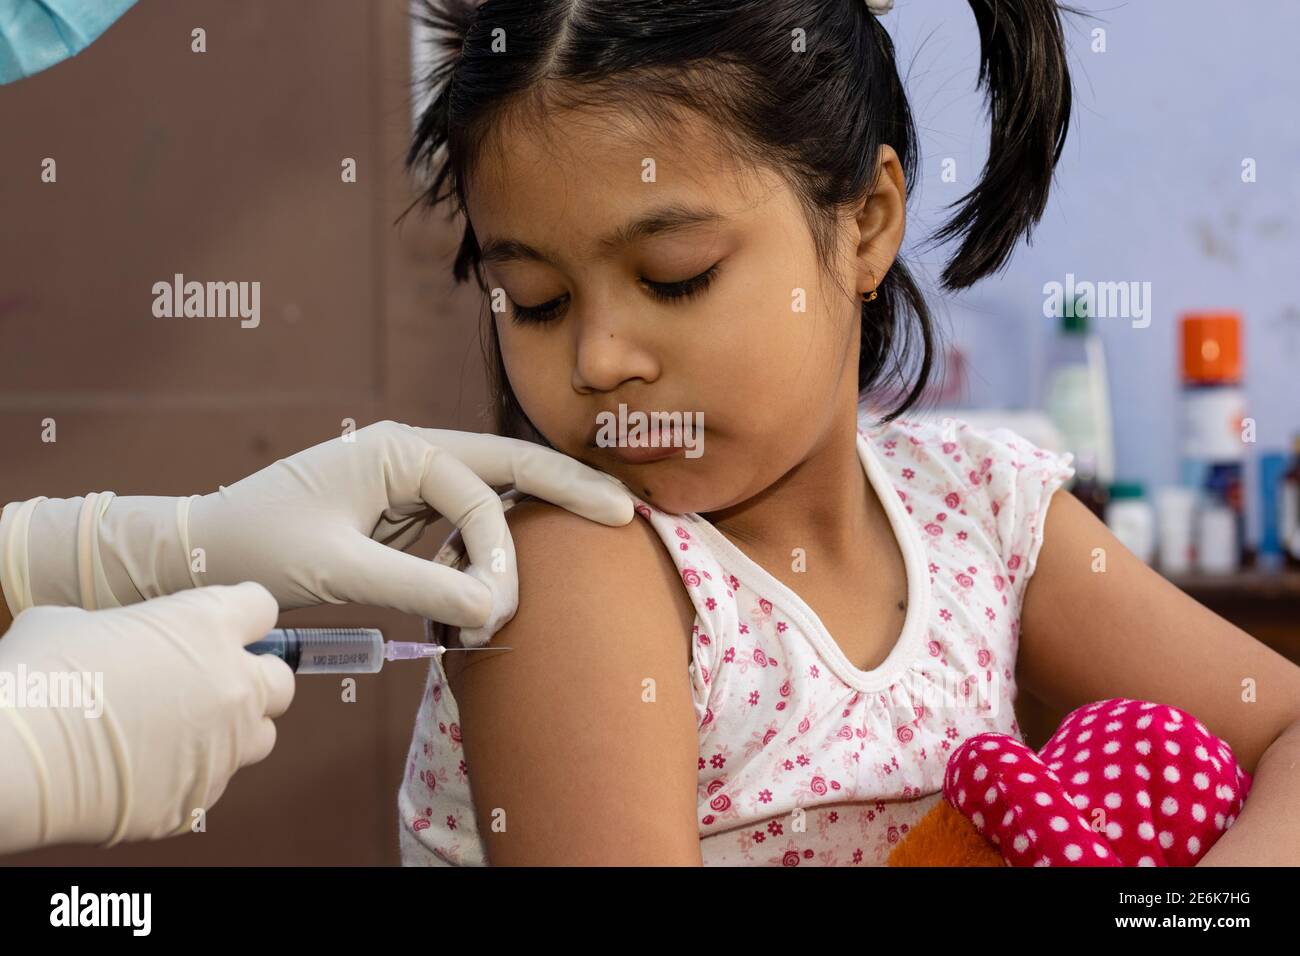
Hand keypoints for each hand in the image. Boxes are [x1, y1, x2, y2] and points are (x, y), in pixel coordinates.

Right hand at [0, 583, 293, 852]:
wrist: (19, 758)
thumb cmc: (40, 678)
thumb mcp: (77, 624)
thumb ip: (124, 630)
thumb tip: (111, 638)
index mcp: (209, 626)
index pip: (261, 608)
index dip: (241, 617)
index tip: (223, 628)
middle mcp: (233, 684)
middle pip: (280, 681)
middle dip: (253, 681)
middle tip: (211, 685)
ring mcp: (224, 744)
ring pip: (259, 737)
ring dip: (233, 732)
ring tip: (182, 732)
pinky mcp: (200, 795)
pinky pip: (211, 782)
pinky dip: (189, 774)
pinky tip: (147, 769)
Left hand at [2, 422, 634, 644]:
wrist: (205, 548)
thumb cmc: (261, 546)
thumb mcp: (340, 568)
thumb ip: (420, 582)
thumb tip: (493, 603)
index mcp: (399, 450)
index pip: (479, 496)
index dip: (499, 554)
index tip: (495, 611)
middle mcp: (413, 454)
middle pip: (508, 464)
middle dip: (566, 487)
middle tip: (624, 512)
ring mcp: (411, 479)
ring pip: (495, 489)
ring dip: (535, 514)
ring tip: (594, 527)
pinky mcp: (404, 508)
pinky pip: (468, 517)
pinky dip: (496, 539)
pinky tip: (521, 559)